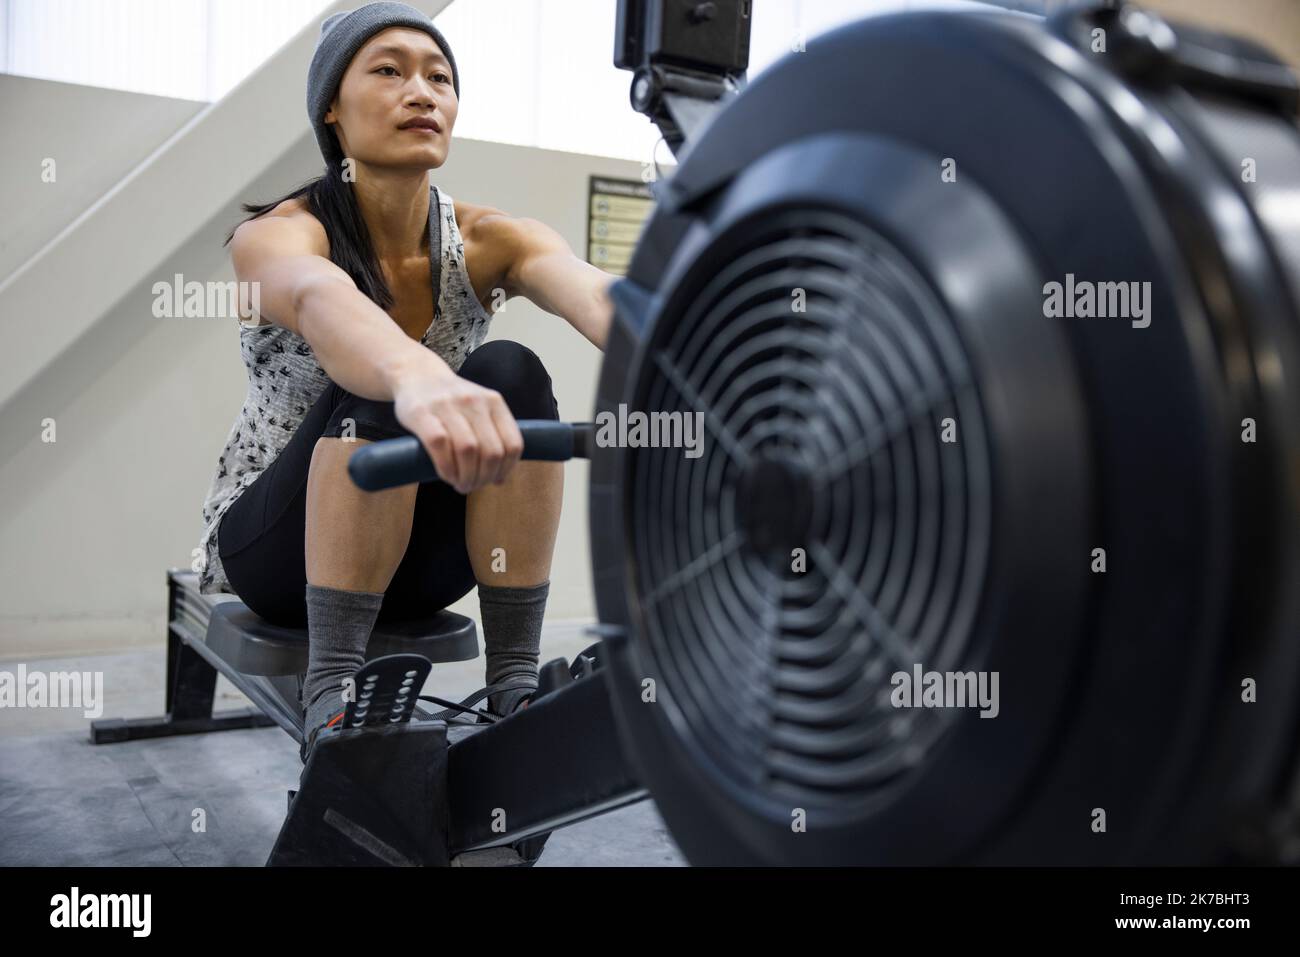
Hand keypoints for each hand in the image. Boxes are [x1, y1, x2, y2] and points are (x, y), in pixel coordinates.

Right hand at [391, 362, 523, 493]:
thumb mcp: (480, 407)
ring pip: (468, 450)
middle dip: (484, 477)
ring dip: (466, 477)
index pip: (513, 443)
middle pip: (492, 451)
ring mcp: (447, 405)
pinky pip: (440, 445)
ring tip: (461, 484)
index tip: (495, 480)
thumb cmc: (451, 401)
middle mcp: (474, 401)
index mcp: (494, 402)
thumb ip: (493, 435)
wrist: (416, 373)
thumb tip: (501, 478)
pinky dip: (446, 468)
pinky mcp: (422, 413)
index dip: (507, 469)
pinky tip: (446, 476)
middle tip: (473, 486)